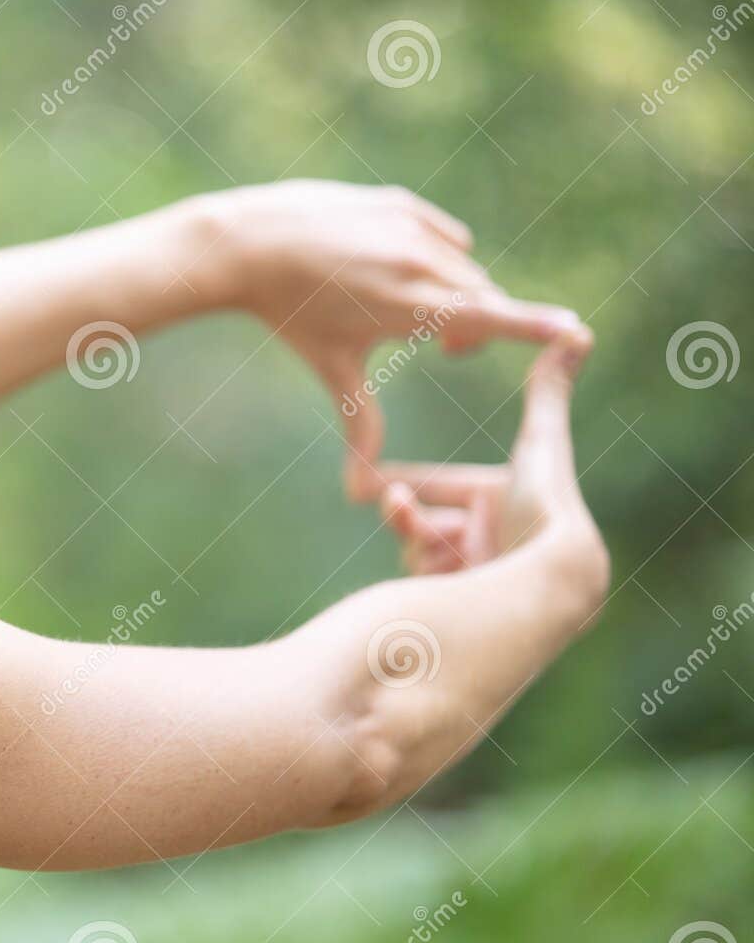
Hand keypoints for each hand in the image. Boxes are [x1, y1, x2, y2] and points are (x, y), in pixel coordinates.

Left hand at [191, 180, 591, 500]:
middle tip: (446, 353)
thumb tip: (358, 489)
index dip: (534, 328)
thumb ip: (360, 422)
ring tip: (419, 319)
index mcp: (410, 305)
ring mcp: (411, 227)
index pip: (489, 318)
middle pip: (481, 301)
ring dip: (458, 296)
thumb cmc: (292, 314)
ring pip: (464, 268)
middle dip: (476, 329)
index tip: (576, 332)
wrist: (250, 243)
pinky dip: (440, 259)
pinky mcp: (401, 202)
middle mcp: (420, 261)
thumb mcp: (331, 368)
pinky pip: (446, 236)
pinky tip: (406, 273)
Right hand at [375, 329, 607, 602]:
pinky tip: (434, 575)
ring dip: (416, 542)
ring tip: (422, 540)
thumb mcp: (540, 444)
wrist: (556, 580)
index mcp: (506, 504)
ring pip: (423, 555)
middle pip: (428, 524)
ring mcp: (481, 579)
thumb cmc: (547, 509)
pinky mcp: (470, 611)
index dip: (406, 484)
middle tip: (380, 503)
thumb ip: (548, 392)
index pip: (445, 489)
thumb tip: (579, 331)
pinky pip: (429, 587)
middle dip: (403, 515)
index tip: (363, 486)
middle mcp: (496, 542)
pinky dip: (425, 575)